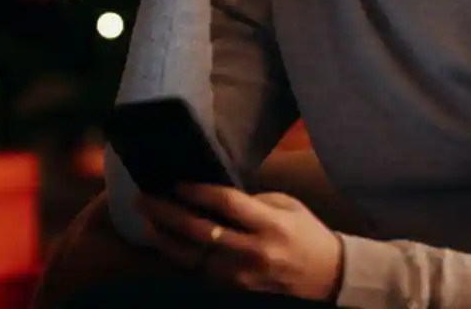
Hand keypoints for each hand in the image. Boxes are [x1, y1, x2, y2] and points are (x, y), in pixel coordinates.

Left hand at [134, 184, 343, 300]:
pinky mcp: (235, 289)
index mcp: (269, 224)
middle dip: (167, 213)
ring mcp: (242, 275)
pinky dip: (181, 257)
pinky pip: (200, 272)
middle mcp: (253, 251)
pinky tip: (167, 242)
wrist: (327, 276)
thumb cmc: (306, 232)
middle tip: (143, 199)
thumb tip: (214, 192)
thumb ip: (251, 200)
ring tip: (147, 220)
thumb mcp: (286, 205)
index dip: (197, 191)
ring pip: (193, 257)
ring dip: (166, 238)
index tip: (174, 181)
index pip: (226, 204)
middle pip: (201, 231)